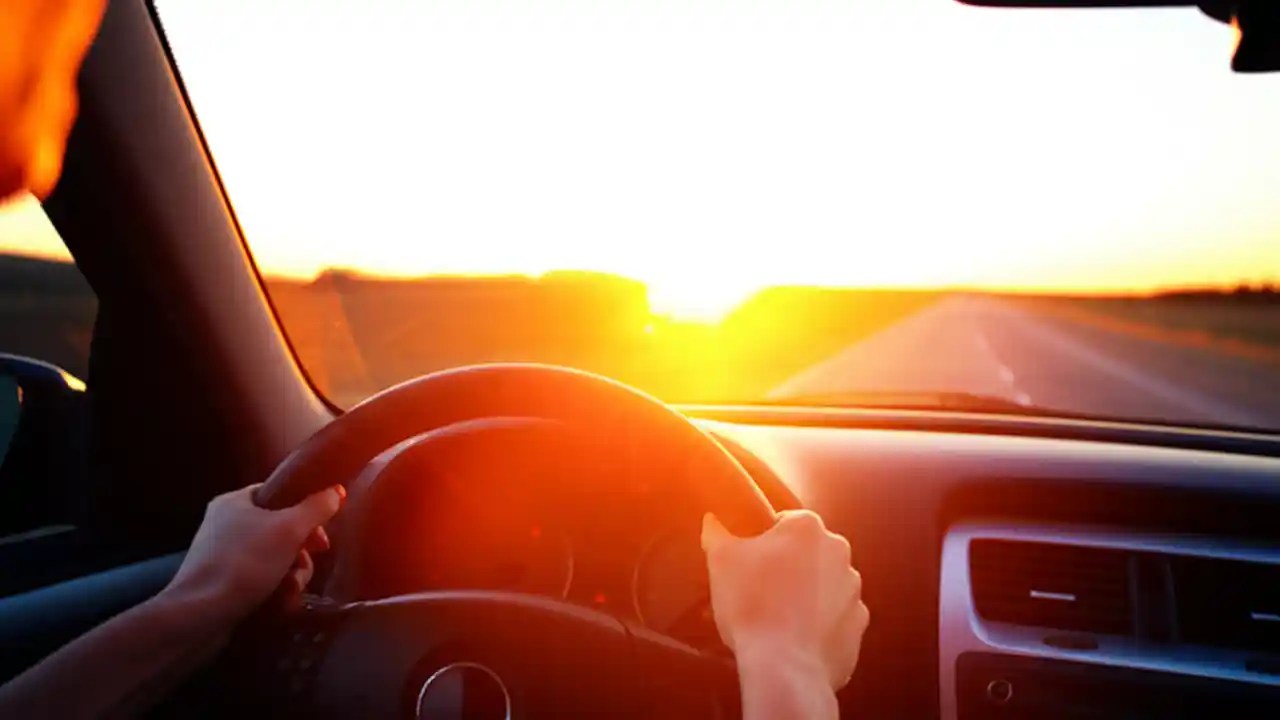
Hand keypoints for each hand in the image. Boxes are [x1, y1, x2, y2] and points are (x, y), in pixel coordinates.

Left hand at [162, 484, 344, 625]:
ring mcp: (226, 558)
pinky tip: (279, 603)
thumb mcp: (288, 530)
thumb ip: (316, 508)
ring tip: (289, 589)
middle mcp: (228, 526)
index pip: (280, 494)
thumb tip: (336, 492)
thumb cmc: (244, 562)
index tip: (322, 532)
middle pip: (282, 531)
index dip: (306, 510)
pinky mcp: (226, 586)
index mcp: (235, 502)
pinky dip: (276, 591)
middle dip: (301, 553)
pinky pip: (263, 581)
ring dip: (292, 575)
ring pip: (277, 559)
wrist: (200, 615)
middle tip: (308, 562)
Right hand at [702, 510, 868, 689]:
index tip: (749, 563)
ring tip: (777, 619)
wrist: (784, 668)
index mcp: (807, 528)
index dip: (762, 542)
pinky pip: (836, 618)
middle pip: (807, 553)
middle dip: (788, 566)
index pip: (782, 523)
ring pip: (823, 585)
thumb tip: (714, 520)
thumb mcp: (721, 561)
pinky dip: (820, 625)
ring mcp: (853, 590)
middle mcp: (838, 552)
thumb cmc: (752, 606)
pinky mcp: (858, 625)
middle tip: (760, 591)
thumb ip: (717, 532)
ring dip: (805, 595)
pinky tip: (796, 638)